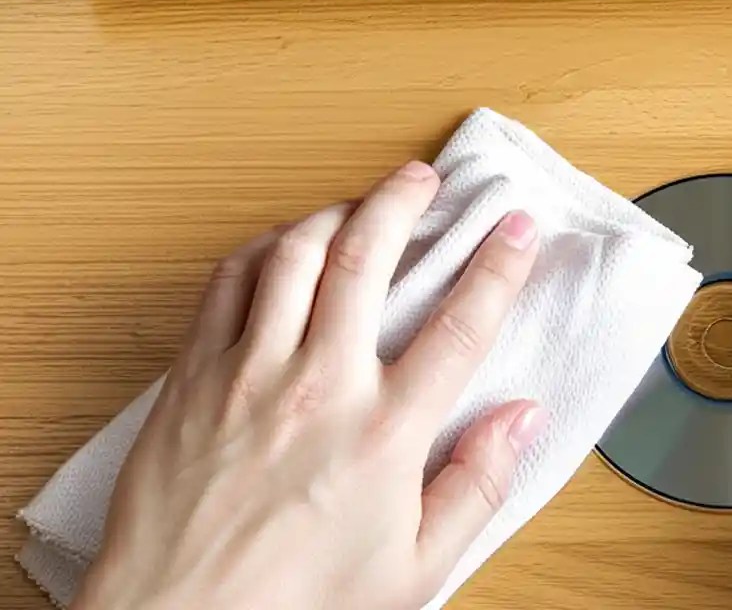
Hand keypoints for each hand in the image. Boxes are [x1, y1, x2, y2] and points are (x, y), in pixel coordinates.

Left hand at [72, 161, 546, 609]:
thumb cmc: (296, 605)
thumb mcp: (417, 567)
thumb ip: (477, 484)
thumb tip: (522, 418)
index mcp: (386, 433)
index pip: (461, 324)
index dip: (499, 265)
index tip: (517, 227)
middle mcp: (320, 385)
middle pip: (368, 256)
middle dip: (405, 202)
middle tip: (427, 179)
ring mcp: (250, 372)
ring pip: (296, 253)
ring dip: (337, 210)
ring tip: (362, 200)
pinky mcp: (194, 376)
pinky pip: (228, 282)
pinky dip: (263, 247)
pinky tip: (282, 243)